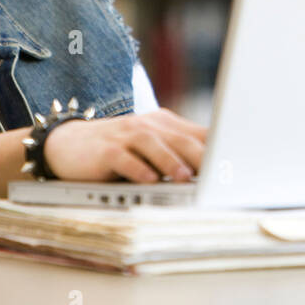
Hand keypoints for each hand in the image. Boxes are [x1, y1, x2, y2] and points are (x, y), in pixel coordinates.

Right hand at [42, 108, 207, 182]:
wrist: (67, 144)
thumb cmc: (119, 149)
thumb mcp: (152, 148)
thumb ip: (180, 154)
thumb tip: (218, 174)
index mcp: (165, 125)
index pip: (198, 134)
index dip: (219, 149)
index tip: (237, 167)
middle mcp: (148, 126)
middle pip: (180, 138)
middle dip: (201, 155)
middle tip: (218, 174)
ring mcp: (125, 136)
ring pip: (153, 144)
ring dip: (170, 161)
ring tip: (185, 177)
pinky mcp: (105, 150)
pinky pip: (124, 158)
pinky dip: (137, 168)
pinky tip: (148, 180)